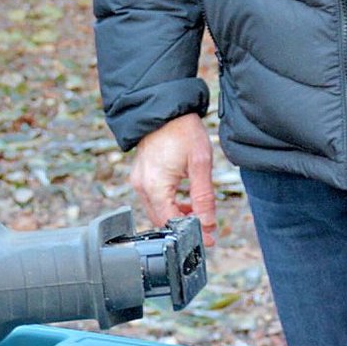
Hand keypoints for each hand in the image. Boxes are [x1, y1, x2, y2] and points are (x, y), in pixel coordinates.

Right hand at [129, 113, 216, 245]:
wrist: (166, 107)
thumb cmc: (183, 130)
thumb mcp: (200, 164)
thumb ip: (204, 197)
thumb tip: (208, 224)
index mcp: (155, 186)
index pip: (171, 223)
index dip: (191, 233)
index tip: (208, 238)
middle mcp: (141, 186)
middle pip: (162, 220)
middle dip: (184, 226)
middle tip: (207, 228)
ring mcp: (138, 180)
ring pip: (157, 211)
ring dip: (177, 215)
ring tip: (199, 212)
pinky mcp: (140, 175)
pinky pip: (153, 199)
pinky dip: (169, 204)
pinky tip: (185, 199)